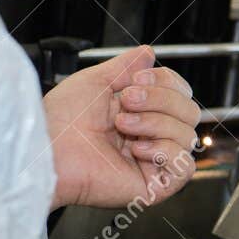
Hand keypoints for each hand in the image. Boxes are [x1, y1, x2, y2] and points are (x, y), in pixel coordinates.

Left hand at [44, 45, 200, 209]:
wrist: (49, 148)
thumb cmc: (60, 120)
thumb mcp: (95, 81)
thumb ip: (125, 67)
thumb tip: (148, 54)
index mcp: (140, 113)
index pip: (179, 93)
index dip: (166, 82)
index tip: (137, 80)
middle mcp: (150, 136)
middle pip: (189, 111)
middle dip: (160, 100)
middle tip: (127, 103)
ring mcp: (153, 161)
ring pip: (187, 135)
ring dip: (155, 124)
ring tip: (123, 127)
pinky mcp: (154, 185)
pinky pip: (184, 165)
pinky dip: (164, 151)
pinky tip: (137, 150)